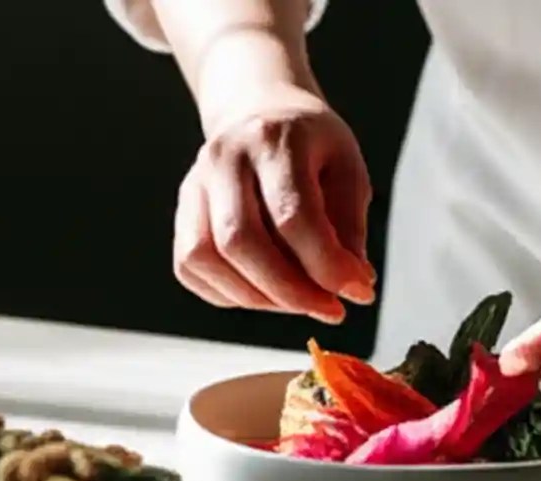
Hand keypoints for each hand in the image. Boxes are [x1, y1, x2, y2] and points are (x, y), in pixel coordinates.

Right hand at [173, 85, 374, 323]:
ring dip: (258, 298)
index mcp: (274, 139)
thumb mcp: (347, 171)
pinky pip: (191, 267)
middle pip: (240, 240)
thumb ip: (350, 228)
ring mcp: (194, 183)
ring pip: (206, 258)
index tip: (358, 292)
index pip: (293, 215)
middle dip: (290, 291)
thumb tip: (351, 284)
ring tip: (299, 301)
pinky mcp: (181, 211)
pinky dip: (230, 294)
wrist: (259, 112)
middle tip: (328, 309)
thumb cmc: (311, 147)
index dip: (327, 265)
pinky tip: (266, 292)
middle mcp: (224, 158)